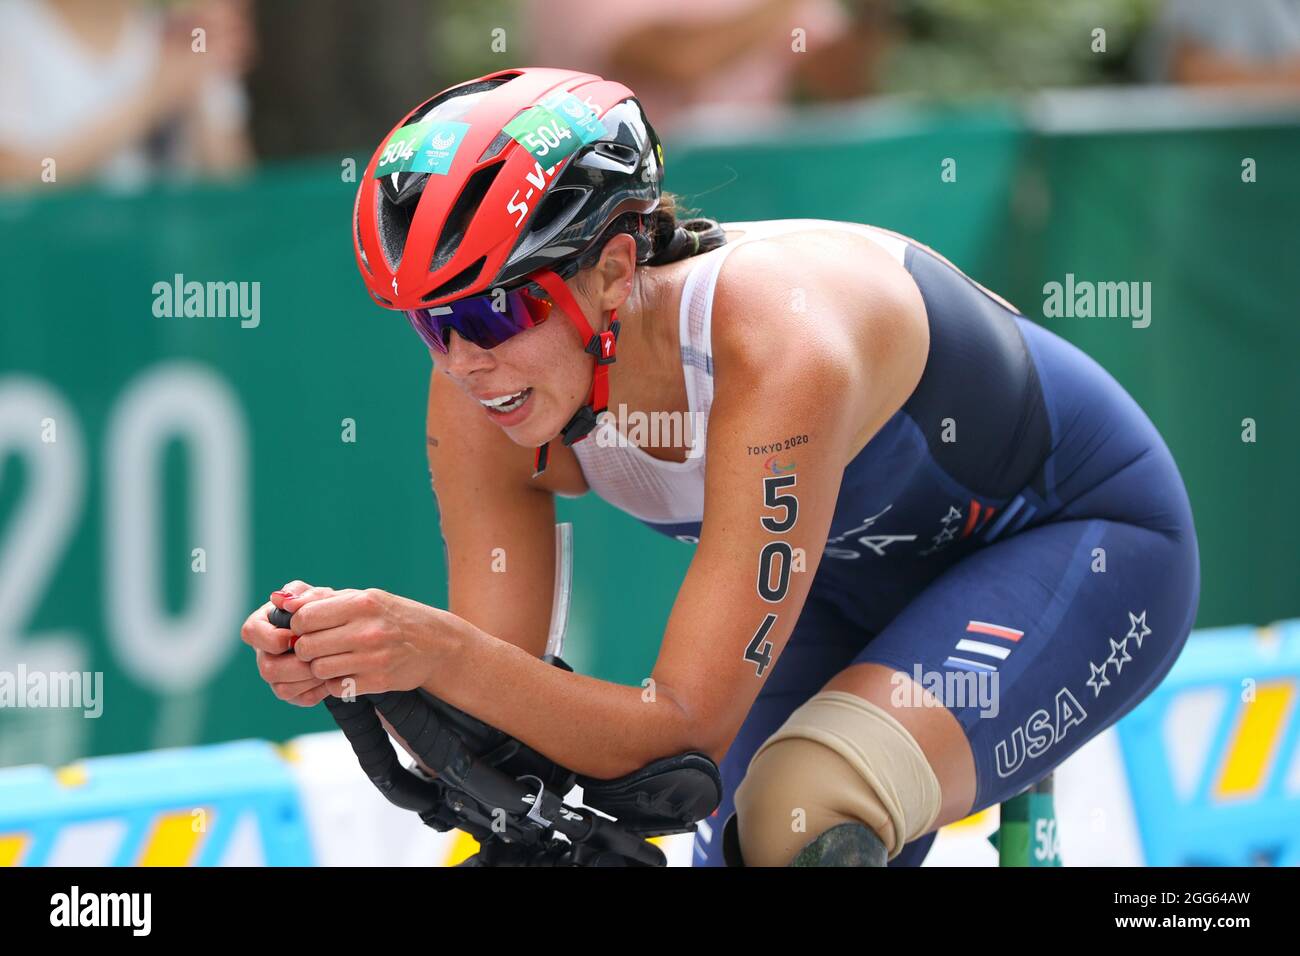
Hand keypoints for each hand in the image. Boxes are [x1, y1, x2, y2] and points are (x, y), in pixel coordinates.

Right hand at [240, 580, 334, 706]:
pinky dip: (320, 688)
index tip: (296, 635)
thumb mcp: (319, 596)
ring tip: (331, 664)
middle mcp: (264, 653)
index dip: (272, 638)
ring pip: (283, 688)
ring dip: (310, 677)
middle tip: (321, 654)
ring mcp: (277, 675)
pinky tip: (334, 675)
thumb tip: (281, 598)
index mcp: (263, 625)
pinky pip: (301, 698)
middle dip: (297, 663)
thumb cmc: (327, 608)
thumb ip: (302, 594)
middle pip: (267, 668)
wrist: (347, 631)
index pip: (251, 633)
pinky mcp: (294, 692)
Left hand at [284, 588, 456, 697]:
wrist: (436, 644)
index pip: (304, 618)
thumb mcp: (364, 598)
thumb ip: (323, 599)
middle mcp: (368, 630)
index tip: (307, 627)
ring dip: (319, 666)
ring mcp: (373, 658)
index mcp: (362, 603)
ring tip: (333, 658)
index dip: (298, 625)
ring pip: (318, 669)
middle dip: (305, 648)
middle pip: (307, 646)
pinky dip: (335, 681)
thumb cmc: (393, 617)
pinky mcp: (377, 681)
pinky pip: (335, 686)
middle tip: (317, 646)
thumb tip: (282, 601)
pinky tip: (348, 671)